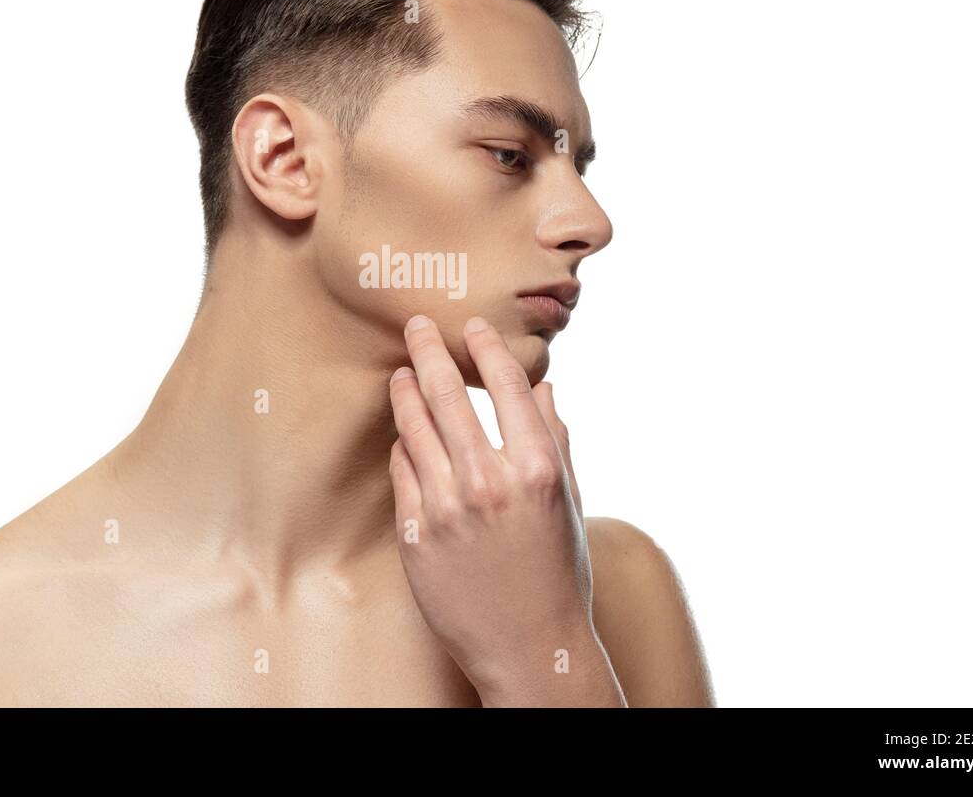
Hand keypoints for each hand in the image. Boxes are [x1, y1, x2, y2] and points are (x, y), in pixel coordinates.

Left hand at [387, 314, 598, 697]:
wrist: (527, 646)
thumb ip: (555, 440)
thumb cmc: (557, 572)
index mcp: (538, 468)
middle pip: (446, 393)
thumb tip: (542, 389)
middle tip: (415, 326)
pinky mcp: (414, 534)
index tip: (471, 327)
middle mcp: (489, 481)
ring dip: (405, 391)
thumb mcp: (571, 503)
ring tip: (402, 373)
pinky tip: (406, 436)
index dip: (485, 347)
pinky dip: (404, 446)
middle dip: (427, 350)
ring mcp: (446, 508)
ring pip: (413, 427)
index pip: (506, 386)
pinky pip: (402, 471)